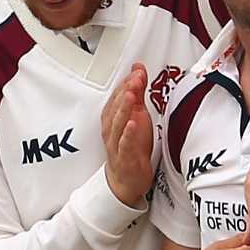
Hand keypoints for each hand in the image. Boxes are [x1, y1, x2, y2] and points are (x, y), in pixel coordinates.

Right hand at [101, 64, 156, 203]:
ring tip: (132, 96)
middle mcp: (112, 129)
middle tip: (135, 79)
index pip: (117, 96)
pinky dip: (127, 134)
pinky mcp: (123, 157)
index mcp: (113, 117)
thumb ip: (137, 93)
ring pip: (117, 124)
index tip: (137, 72)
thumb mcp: (137, 115)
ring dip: (123, 109)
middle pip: (116, 107)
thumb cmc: (131, 146)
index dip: (127, 83)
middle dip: (126, 92)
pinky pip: (123, 144)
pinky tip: (131, 125)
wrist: (126, 178)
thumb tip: (138, 71)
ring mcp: (116, 143)